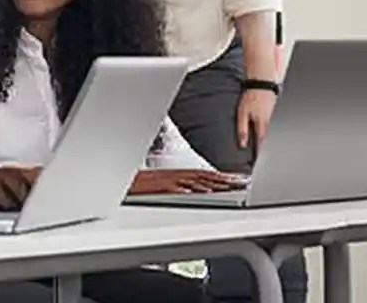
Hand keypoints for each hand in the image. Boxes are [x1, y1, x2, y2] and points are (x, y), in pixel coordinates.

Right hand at [128, 169, 247, 194]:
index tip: (238, 179)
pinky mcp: (164, 186)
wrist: (125, 180)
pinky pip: (182, 187)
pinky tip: (205, 191)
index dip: (223, 177)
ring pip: (197, 180)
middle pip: (206, 176)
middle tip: (242, 182)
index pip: (206, 174)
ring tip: (230, 187)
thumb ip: (180, 185)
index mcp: (180, 174)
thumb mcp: (164, 182)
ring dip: (215, 184)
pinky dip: (194, 189)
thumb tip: (195, 190)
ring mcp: (172, 180)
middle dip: (226, 180)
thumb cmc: (143, 183)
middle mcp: (178, 175)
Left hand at [237, 88, 276, 149]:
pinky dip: (262, 127)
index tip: (255, 159)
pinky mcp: (270, 110)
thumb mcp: (243, 114)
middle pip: (264, 137)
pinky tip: (259, 127)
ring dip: (262, 136)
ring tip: (257, 143)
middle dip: (261, 145)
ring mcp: (270, 116)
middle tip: (257, 153)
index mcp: (262, 124)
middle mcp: (268, 122)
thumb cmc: (251, 96)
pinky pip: (266, 122)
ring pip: (266, 130)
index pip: (260, 142)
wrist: (261, 82)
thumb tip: (242, 143)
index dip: (258, 151)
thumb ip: (242, 129)